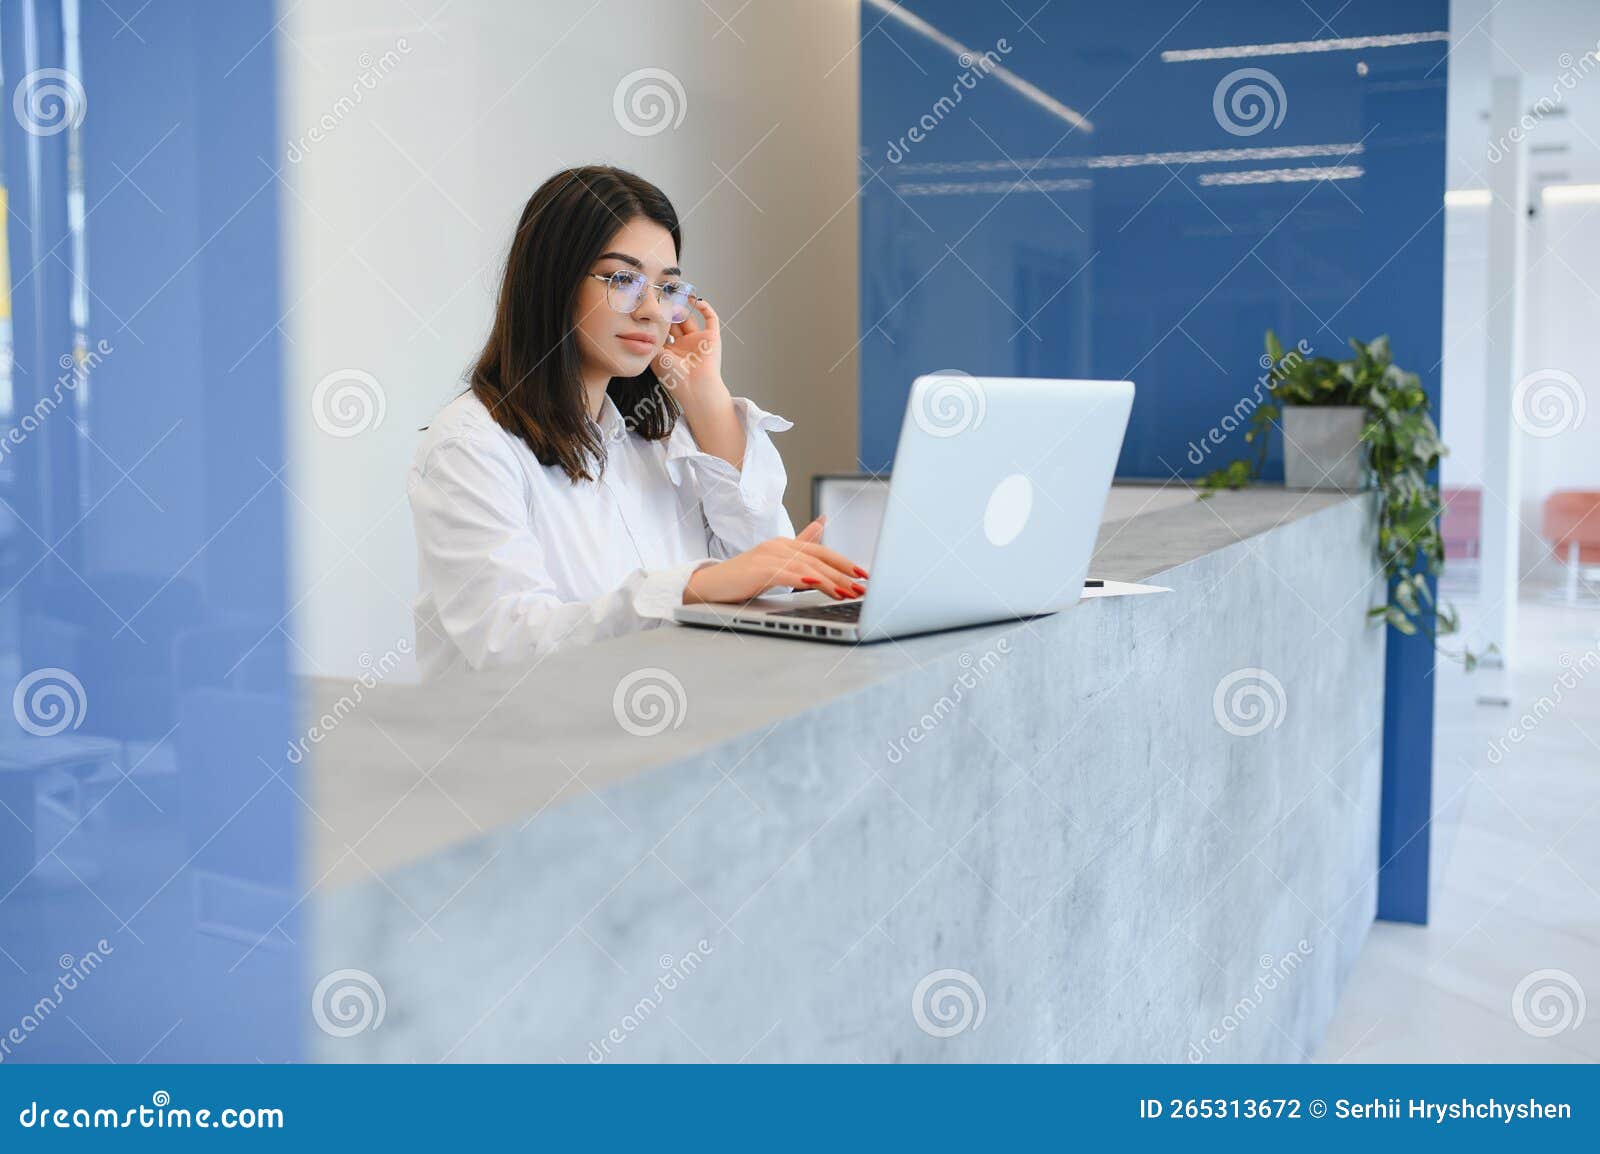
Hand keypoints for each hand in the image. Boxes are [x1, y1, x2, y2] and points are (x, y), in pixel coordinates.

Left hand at [653, 297, 722, 402]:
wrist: (695, 388)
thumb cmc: (675, 377)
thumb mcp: (656, 356)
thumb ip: (652, 339)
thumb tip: (646, 323)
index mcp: (672, 351)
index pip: (665, 330)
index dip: (659, 319)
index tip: (652, 307)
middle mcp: (685, 345)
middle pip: (676, 322)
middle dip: (670, 312)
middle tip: (663, 301)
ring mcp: (698, 341)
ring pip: (691, 319)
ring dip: (683, 309)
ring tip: (675, 302)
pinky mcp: (712, 338)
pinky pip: (711, 318)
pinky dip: (705, 308)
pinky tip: (696, 301)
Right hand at [683, 517, 867, 604]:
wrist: (710, 585)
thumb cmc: (744, 576)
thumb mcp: (776, 560)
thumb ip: (800, 542)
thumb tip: (823, 520)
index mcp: (786, 543)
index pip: (823, 551)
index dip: (845, 562)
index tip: (864, 576)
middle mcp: (780, 545)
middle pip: (819, 559)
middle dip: (844, 575)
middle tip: (862, 588)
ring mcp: (769, 556)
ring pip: (807, 567)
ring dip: (830, 581)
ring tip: (846, 593)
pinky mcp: (758, 569)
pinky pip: (786, 573)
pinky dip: (803, 579)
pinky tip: (816, 585)